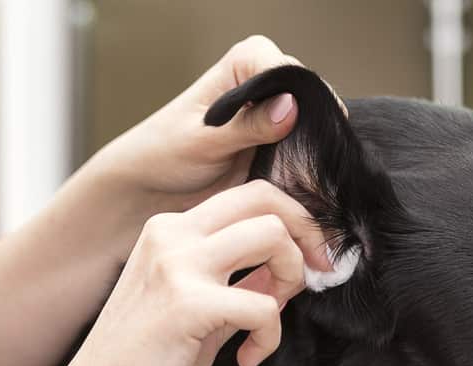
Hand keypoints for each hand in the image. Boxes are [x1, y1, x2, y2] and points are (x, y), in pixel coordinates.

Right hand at [53, 180, 327, 365]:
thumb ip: (238, 283)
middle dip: (306, 235)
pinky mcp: (188, 303)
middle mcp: (172, 235)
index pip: (248, 196)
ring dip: (290, 275)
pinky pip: (264, 305)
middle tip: (314, 277)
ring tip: (268, 320)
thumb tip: (287, 270)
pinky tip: (247, 359)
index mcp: (169, 230)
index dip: (293, 222)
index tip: (310, 261)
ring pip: (271, 234)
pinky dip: (269, 336)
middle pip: (265, 198)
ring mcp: (178, 264)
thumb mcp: (196, 309)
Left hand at [93, 36, 306, 215]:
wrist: (155, 189)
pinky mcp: (282, 146)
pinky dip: (308, 177)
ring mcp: (278, 115)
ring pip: (317, 133)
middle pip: (313, 104)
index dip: (303, 106)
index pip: (292, 74)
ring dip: (314, 162)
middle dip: (313, 139)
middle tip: (306, 175)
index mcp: (246, 62)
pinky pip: (309, 158)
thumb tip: (290, 107)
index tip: (302, 140)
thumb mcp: (203, 140)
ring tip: (306, 190)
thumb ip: (246, 124)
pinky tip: (304, 196)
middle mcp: (267, 81)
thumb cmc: (164, 154)